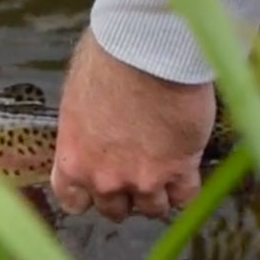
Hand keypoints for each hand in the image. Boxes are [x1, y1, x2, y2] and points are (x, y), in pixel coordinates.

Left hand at [50, 28, 216, 221]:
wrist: (146, 49)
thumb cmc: (107, 60)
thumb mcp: (77, 98)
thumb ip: (83, 129)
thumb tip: (90, 128)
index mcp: (72, 159)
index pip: (72, 201)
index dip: (87, 196)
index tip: (97, 187)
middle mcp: (103, 177)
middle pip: (114, 209)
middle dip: (125, 195)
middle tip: (136, 174)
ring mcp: (142, 177)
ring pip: (153, 208)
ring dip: (158, 194)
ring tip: (165, 173)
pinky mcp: (179, 168)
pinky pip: (185, 197)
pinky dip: (187, 188)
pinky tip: (187, 170)